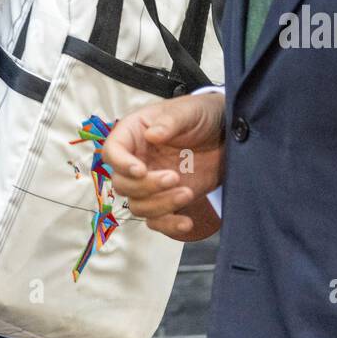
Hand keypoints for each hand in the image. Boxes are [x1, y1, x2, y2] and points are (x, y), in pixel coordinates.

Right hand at [102, 91, 224, 241]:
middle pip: (122, 184)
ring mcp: (150, 183)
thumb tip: (152, 135)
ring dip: (160, 206)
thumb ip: (170, 121)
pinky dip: (169, 226)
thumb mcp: (188, 111)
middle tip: (174, 177)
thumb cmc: (200, 116)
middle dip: (146, 186)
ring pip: (138, 206)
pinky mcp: (166, 200)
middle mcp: (136, 160)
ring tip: (187, 193)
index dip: (121, 164)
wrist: (224, 136)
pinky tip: (187, 221)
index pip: (112, 151)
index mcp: (134, 134)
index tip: (141, 170)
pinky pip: (156, 221)